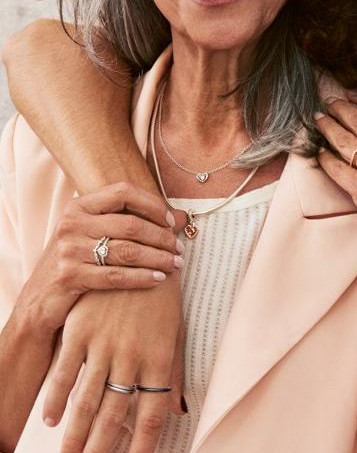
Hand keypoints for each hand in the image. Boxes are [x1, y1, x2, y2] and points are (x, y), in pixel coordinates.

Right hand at [13, 181, 181, 337]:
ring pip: (127, 251)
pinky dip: (142, 277)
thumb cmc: (77, 261)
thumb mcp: (95, 235)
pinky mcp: (69, 276)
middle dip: (161, 237)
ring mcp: (68, 249)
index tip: (171, 221)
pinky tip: (158, 279)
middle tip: (179, 249)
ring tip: (176, 264)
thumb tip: (183, 217)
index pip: (123, 192)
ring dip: (158, 258)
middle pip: (131, 225)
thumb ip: (132, 222)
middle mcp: (71, 223)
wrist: (39, 300)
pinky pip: (116, 275)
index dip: (152, 204)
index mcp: (79, 206)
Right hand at [44, 279, 183, 452]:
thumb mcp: (176, 333)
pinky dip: (56, 399)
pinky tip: (51, 419)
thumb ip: (173, 374)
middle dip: (101, 451)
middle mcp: (132, 356)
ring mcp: (104, 343)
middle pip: (114, 417)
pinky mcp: (81, 330)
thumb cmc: (165, 296)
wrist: (146, 251)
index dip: (142, 447)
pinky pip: (65, 372)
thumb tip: (177, 411)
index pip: (152, 416)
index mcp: (160, 358)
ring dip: (75, 435)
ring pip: (86, 402)